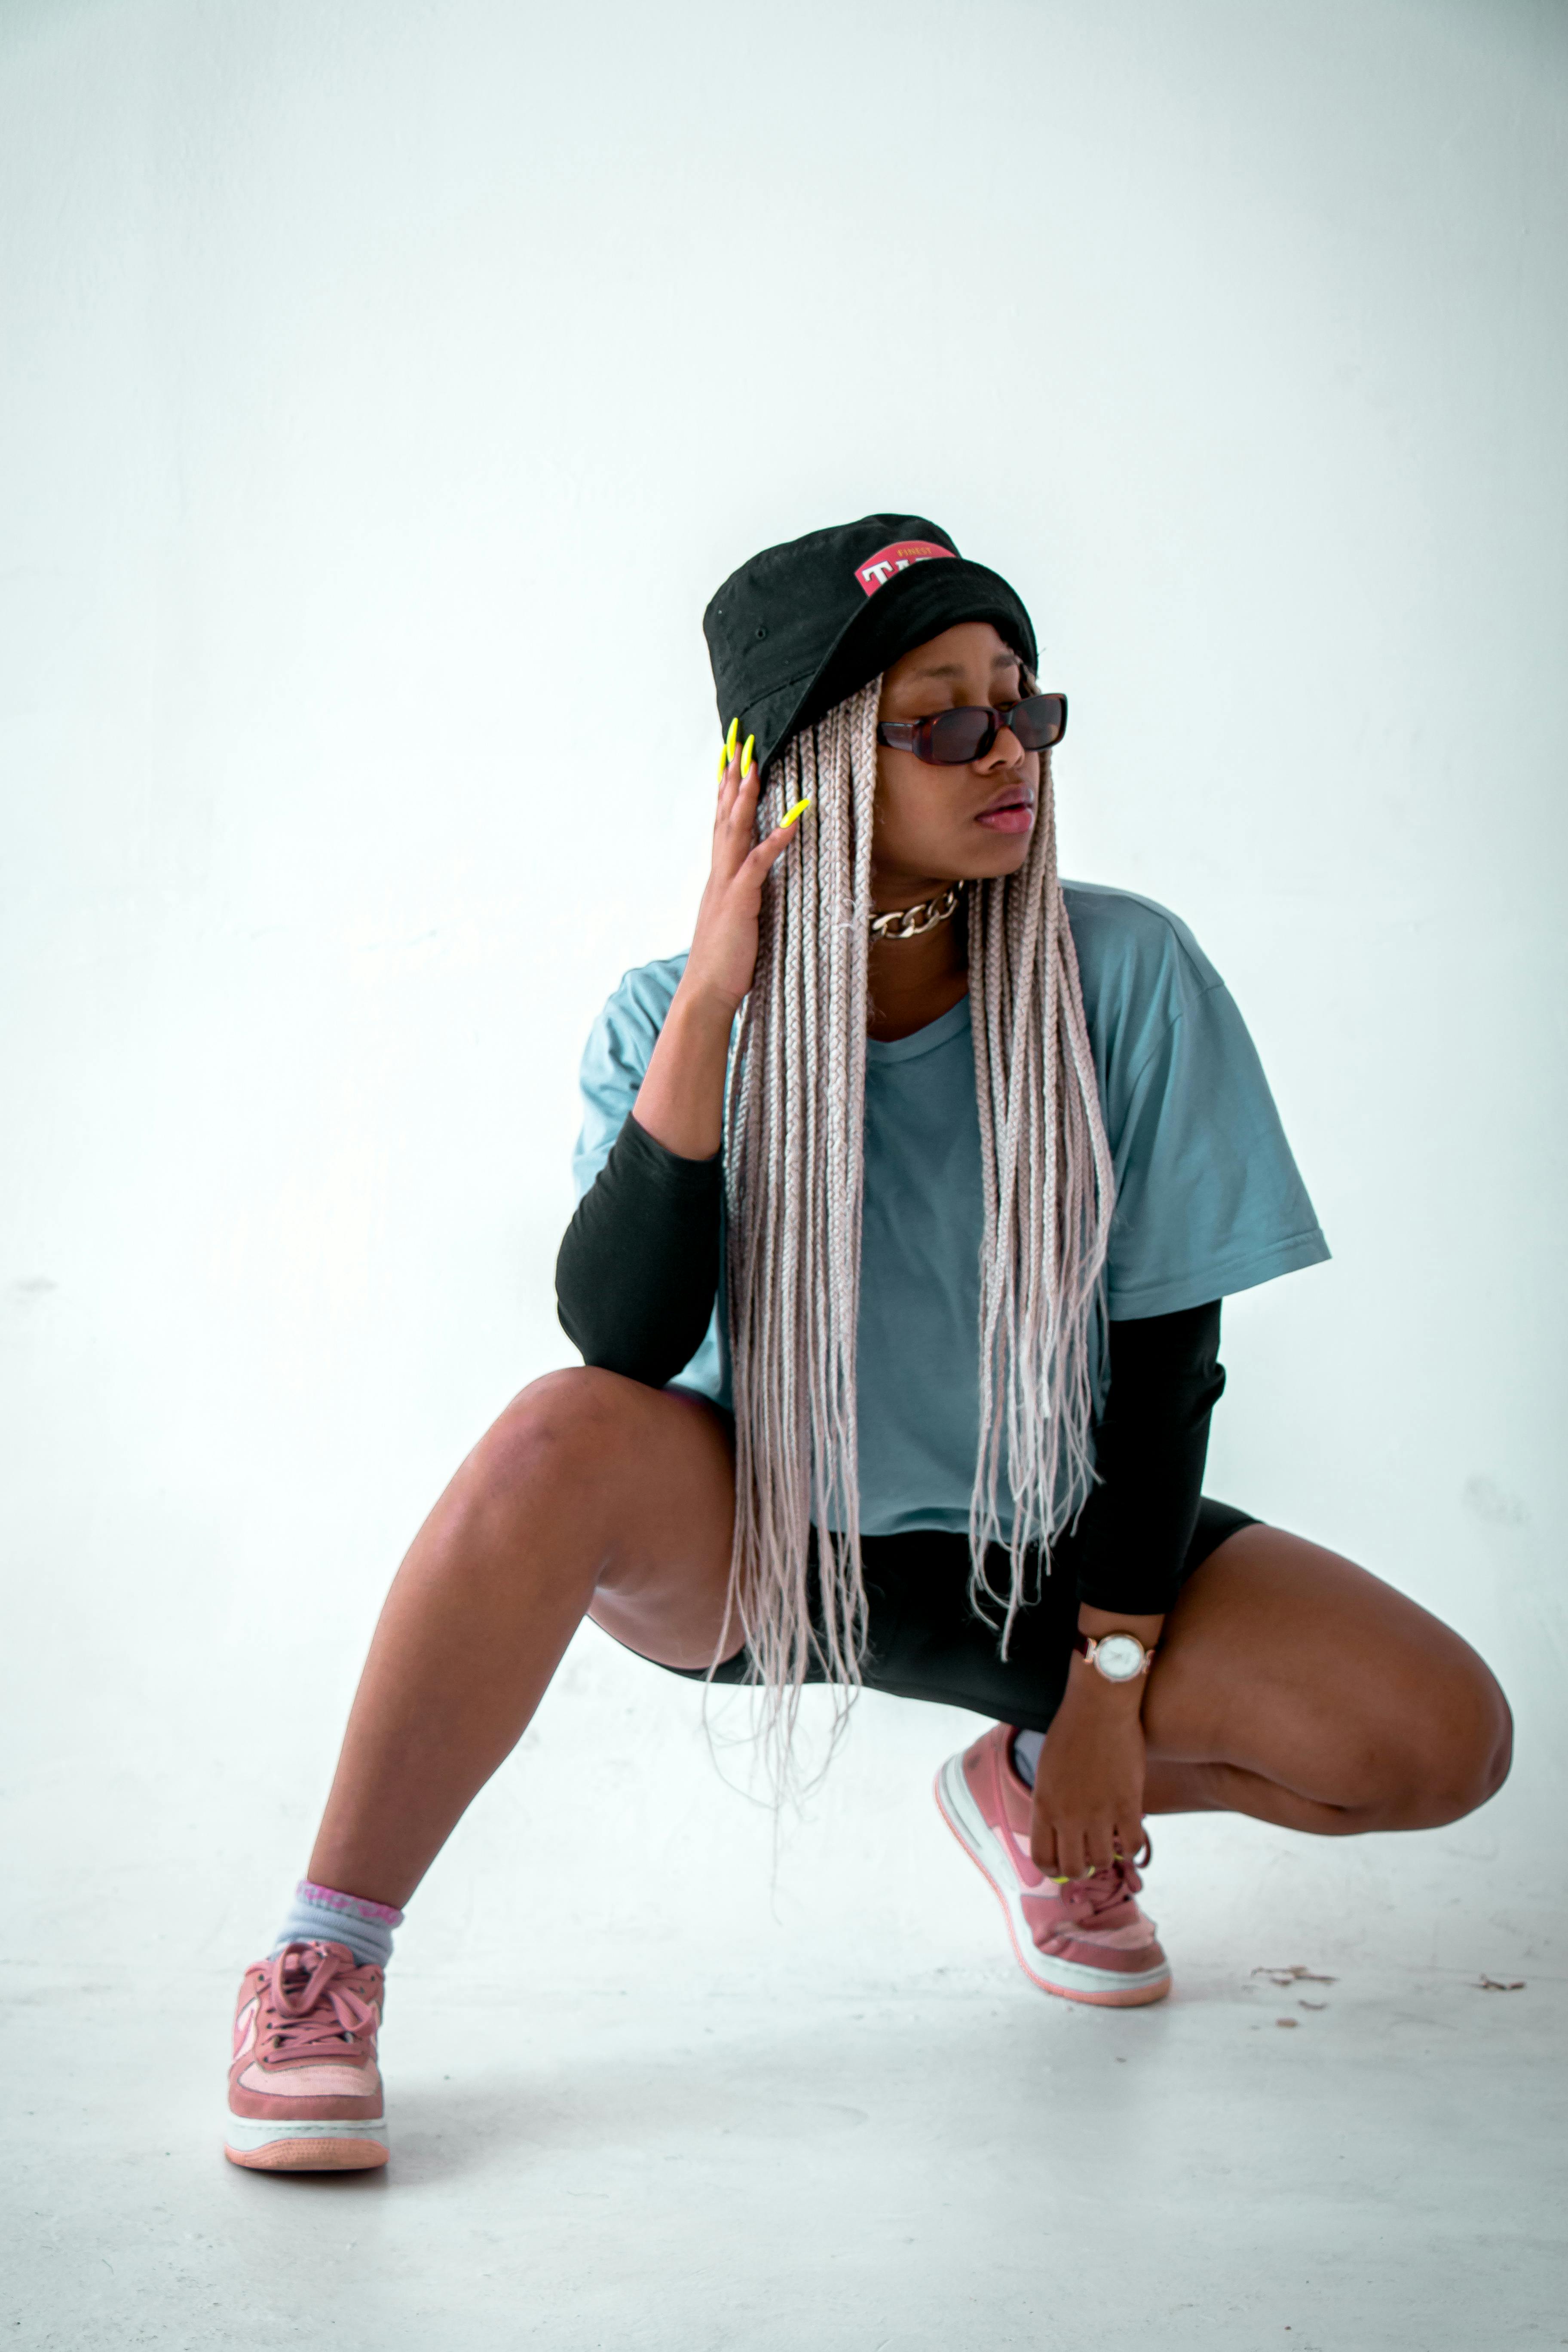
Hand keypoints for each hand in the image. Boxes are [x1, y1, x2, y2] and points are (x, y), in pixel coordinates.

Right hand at [681, 720, 808, 1020]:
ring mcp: (728, 887)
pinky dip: (773, 841)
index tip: (732, 760)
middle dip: (732, 779)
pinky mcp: (740, 904)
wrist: (706, 992)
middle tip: (739, 742)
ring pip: (735, 831)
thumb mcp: (736, 920)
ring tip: (754, 764)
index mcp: (721, 878)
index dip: (727, 791)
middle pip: (725, 817)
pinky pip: (757, 865)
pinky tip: (790, 821)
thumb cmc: (724, 962)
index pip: (723, 825)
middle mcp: (720, 875)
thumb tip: (757, 878)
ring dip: (745, 797)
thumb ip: (745, 894)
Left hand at [1030, 1669, 1147, 1881]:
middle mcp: (1068, 1815)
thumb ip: (1051, 1802)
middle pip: (1074, 1867)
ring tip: (1108, 1844)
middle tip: (1088, 1859)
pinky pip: (1131, 1845)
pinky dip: (1130, 1848)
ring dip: (1106, 1858)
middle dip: (1081, 1869)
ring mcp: (1099, 1812)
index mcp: (1044, 1805)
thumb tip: (1058, 1830)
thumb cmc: (1070, 1732)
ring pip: (1102, 1861)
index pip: (1042, 1858)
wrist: (1099, 1707)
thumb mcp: (1048, 1770)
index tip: (1061, 1865)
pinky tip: (1128, 1836)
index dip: (1052, 1869)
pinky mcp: (1127, 1805)